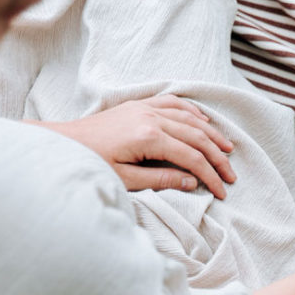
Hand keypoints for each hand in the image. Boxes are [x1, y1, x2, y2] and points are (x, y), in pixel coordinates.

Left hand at [37, 95, 235, 197]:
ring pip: (190, 118)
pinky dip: (193, 112)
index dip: (211, 176)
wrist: (62, 143)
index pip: (192, 158)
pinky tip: (203, 121)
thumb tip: (192, 182)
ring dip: (212, 133)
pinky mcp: (138, 105)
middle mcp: (151, 117)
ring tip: (227, 149)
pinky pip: (174, 103)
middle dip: (218, 157)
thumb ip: (161, 179)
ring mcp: (145, 108)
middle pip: (198, 136)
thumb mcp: (125, 179)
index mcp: (149, 137)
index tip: (222, 192)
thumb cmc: (90, 163)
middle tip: (231, 175)